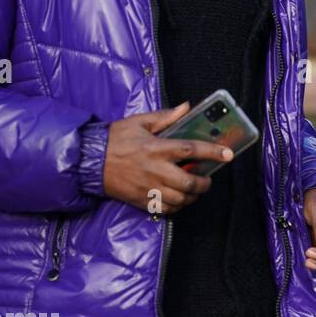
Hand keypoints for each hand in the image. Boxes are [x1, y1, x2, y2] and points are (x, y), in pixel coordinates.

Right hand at [103, 101, 232, 212]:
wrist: (87, 161)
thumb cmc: (114, 139)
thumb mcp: (139, 122)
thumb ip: (165, 117)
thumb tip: (187, 107)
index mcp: (156, 148)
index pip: (191, 150)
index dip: (213, 152)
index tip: (228, 154)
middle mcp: (155, 170)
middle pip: (190, 182)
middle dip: (204, 183)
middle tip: (207, 178)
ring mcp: (148, 187)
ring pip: (181, 198)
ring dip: (193, 195)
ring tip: (194, 189)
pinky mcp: (141, 200)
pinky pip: (167, 209)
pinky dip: (178, 206)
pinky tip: (178, 198)